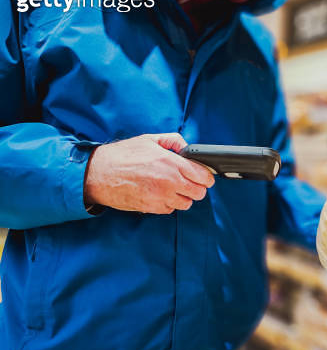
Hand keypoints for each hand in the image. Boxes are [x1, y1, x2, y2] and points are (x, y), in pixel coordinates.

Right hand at [84, 133, 214, 213]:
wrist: (98, 174)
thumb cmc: (122, 156)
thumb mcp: (149, 140)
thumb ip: (173, 141)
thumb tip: (187, 148)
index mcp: (171, 162)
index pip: (203, 176)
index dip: (206, 177)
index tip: (203, 176)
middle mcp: (169, 181)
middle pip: (199, 193)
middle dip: (196, 188)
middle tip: (188, 182)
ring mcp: (161, 196)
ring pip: (186, 203)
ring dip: (182, 197)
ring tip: (171, 187)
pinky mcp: (152, 207)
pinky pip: (171, 209)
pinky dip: (169, 203)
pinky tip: (159, 193)